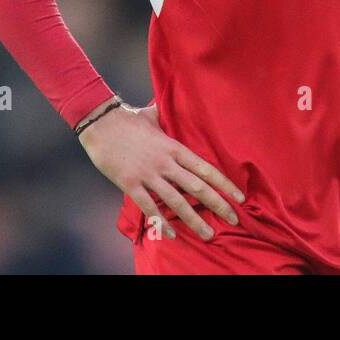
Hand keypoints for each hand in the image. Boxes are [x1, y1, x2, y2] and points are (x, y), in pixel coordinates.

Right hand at [78, 97, 246, 241]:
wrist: (100, 123)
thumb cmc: (127, 119)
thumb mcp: (153, 116)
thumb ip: (166, 117)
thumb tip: (170, 105)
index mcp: (175, 147)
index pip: (206, 169)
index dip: (225, 184)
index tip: (239, 197)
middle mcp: (166, 162)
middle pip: (198, 187)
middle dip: (218, 205)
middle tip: (234, 219)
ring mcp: (149, 174)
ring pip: (177, 201)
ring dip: (194, 220)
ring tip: (208, 234)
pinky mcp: (130, 184)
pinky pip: (150, 207)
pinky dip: (162, 222)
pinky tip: (172, 234)